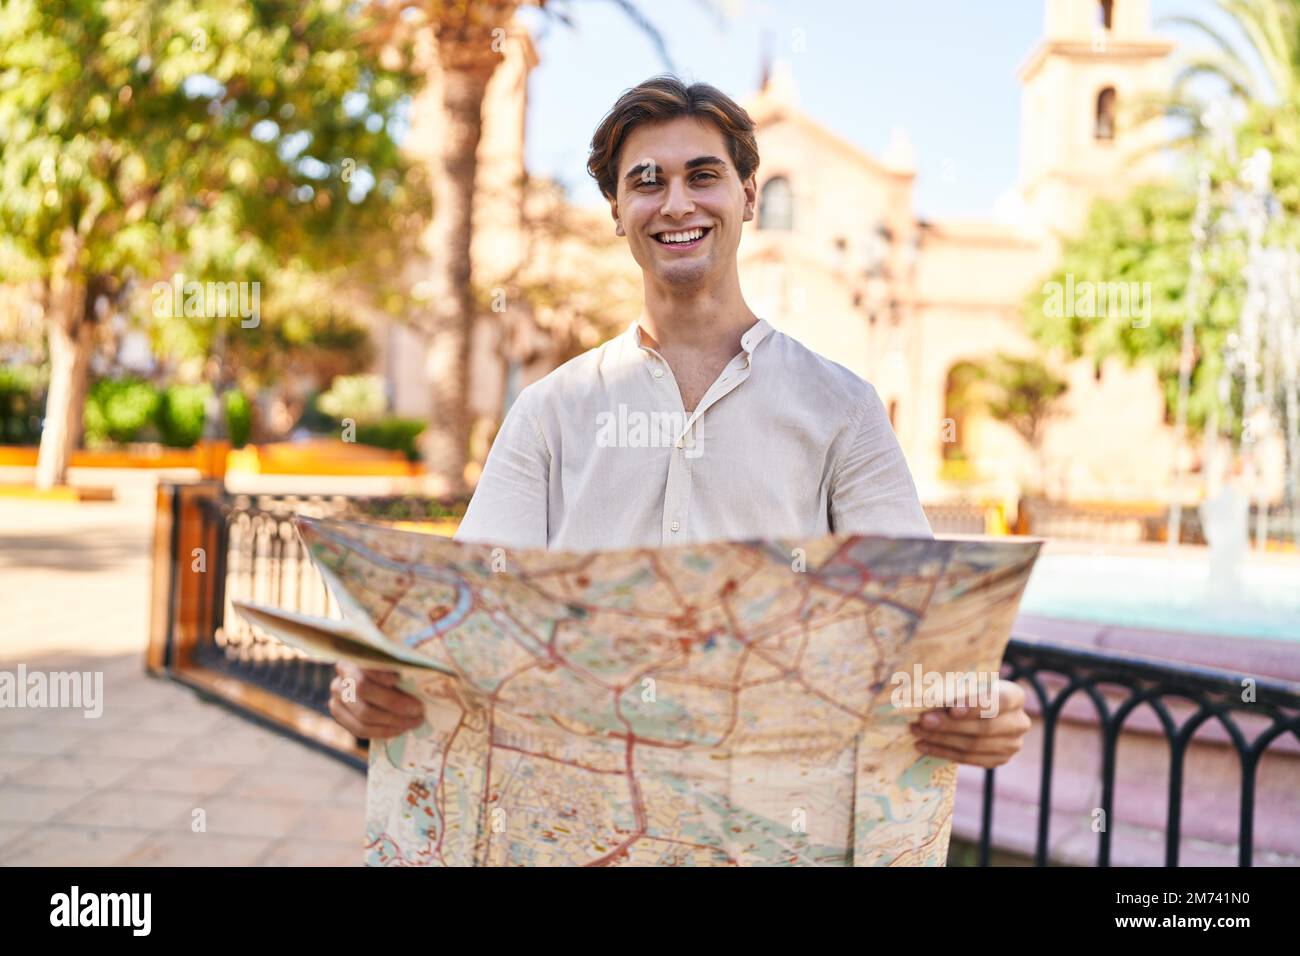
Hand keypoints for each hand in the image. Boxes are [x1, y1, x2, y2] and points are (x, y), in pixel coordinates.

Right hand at [328, 661, 424, 739]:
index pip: (363, 662)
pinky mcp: (339, 713)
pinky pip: (359, 729)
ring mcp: (337, 696)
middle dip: (394, 702)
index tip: (398, 678)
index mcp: (355, 655)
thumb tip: (424, 663)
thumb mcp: (398, 657)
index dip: (379, 671)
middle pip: (363, 689)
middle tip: (419, 709)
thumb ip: (403, 660)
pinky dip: (382, 732)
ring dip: (392, 721)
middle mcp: (342, 674)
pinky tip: (400, 730)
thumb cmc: (395, 667)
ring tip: (415, 721)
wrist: (376, 683)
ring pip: (363, 714)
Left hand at [908, 678, 1030, 768]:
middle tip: (923, 720)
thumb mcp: (967, 683)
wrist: (979, 710)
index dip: (976, 706)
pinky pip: (968, 759)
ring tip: (917, 732)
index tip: (952, 710)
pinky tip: (923, 746)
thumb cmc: (969, 689)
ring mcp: (1011, 745)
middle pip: (984, 727)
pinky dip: (943, 752)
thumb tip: (929, 697)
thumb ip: (955, 689)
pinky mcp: (998, 760)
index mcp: (1016, 696)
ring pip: (974, 745)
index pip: (1000, 701)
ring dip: (941, 740)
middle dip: (950, 725)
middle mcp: (1019, 722)